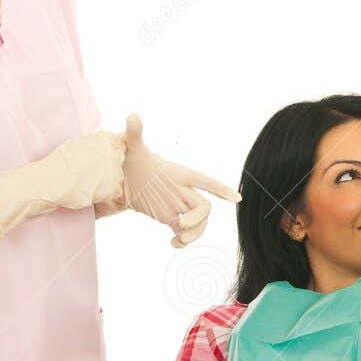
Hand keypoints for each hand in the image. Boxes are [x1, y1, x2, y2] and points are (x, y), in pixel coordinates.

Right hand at [0, 130, 126, 236]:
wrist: (52, 181)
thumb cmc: (58, 162)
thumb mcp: (76, 144)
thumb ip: (92, 142)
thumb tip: (97, 142)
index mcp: (104, 139)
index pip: (117, 143)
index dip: (108, 152)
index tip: (99, 158)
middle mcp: (113, 153)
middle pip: (119, 158)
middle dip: (110, 165)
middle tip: (93, 172)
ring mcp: (115, 171)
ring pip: (118, 176)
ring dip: (108, 180)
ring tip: (90, 183)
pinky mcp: (113, 188)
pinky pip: (115, 192)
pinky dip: (106, 194)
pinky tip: (92, 192)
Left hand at [118, 114, 241, 247]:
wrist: (123, 177)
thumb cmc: (132, 159)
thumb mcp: (132, 148)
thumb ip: (134, 133)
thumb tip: (132, 116)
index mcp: (179, 173)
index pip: (203, 180)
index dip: (220, 188)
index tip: (237, 198)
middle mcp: (183, 190)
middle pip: (203, 206)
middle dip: (198, 218)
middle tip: (180, 226)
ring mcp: (178, 205)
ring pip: (198, 221)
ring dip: (194, 233)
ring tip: (178, 240)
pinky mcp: (169, 217)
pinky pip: (184, 231)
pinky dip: (183, 240)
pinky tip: (173, 245)